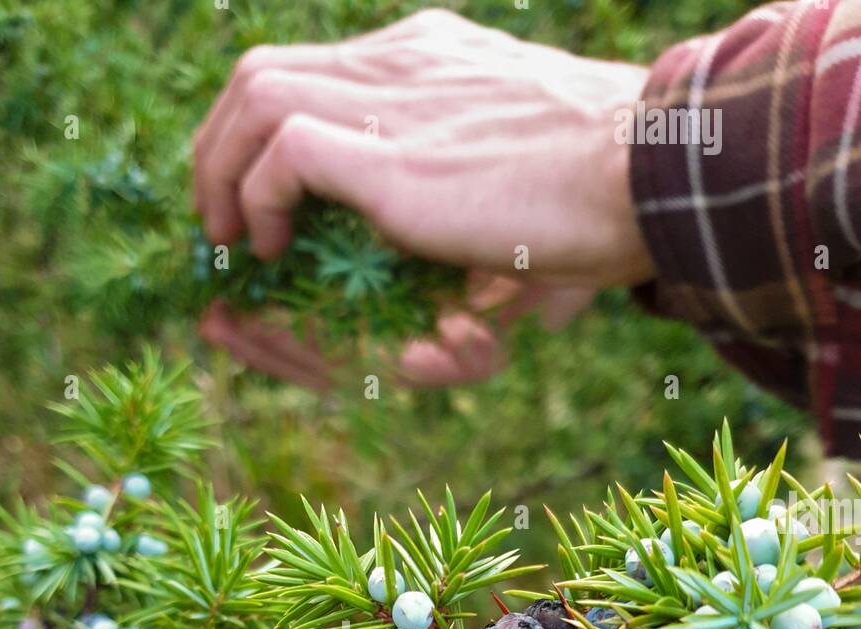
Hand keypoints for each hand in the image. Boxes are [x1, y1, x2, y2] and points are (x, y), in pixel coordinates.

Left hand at [193, 8, 652, 384]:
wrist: (653, 170)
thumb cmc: (609, 192)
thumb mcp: (524, 184)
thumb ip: (476, 212)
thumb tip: (469, 323)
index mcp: (431, 62)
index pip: (318, 75)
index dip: (264, 134)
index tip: (255, 200)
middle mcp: (402, 65)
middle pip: (264, 73)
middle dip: (219, 147)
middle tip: (218, 221)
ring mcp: (394, 102)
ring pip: (253, 96)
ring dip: (222, 173)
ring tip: (231, 243)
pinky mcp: (390, 155)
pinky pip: (281, 147)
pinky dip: (257, 197)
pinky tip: (272, 245)